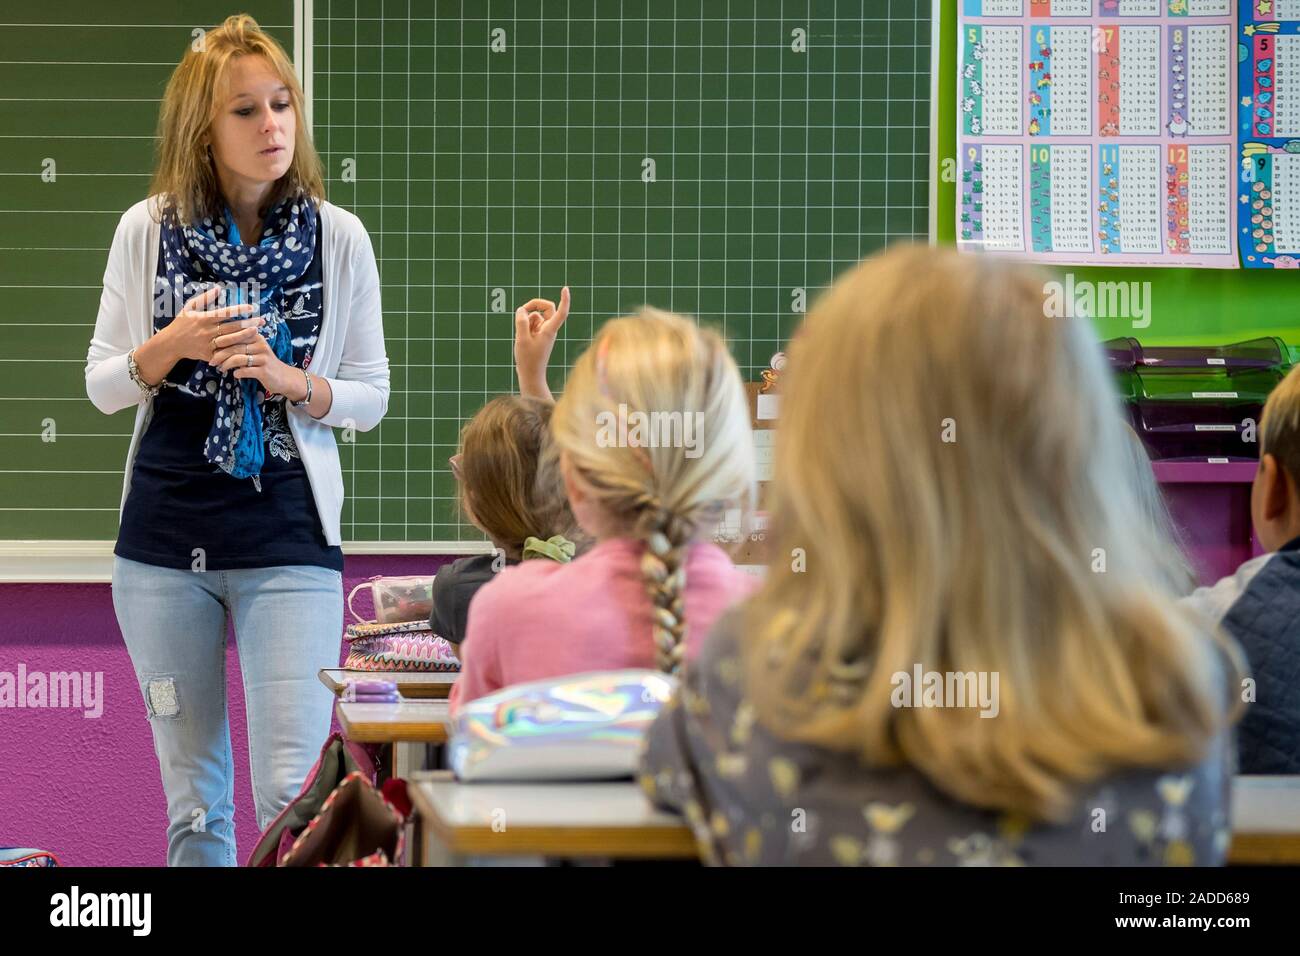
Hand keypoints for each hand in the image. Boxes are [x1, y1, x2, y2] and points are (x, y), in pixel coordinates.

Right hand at [164, 286, 262, 363]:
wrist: (171, 344)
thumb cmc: (181, 323)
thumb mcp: (189, 308)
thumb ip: (204, 298)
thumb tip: (218, 288)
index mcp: (203, 318)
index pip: (225, 313)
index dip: (239, 310)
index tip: (251, 307)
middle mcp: (207, 331)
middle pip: (231, 327)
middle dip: (248, 323)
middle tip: (262, 320)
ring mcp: (208, 344)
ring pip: (230, 340)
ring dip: (244, 336)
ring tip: (257, 332)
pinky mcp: (209, 355)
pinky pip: (224, 353)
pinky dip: (235, 350)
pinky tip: (247, 347)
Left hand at [212, 324, 302, 398]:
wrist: (283, 377)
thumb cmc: (264, 362)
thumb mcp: (255, 349)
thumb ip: (241, 343)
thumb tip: (217, 343)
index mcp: (256, 337)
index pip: (234, 335)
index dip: (221, 341)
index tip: (210, 349)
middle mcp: (260, 345)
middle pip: (234, 347)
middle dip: (220, 355)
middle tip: (212, 362)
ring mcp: (263, 358)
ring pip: (238, 359)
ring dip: (226, 365)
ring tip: (221, 369)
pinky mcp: (264, 371)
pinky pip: (245, 371)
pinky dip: (237, 373)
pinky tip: (235, 375)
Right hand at [514, 286, 569, 400]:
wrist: (530, 375)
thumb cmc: (528, 360)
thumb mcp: (521, 339)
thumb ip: (521, 322)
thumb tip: (522, 310)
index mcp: (550, 330)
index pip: (561, 312)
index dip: (565, 299)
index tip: (565, 288)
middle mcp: (549, 329)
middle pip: (547, 308)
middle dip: (534, 305)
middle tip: (521, 310)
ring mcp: (544, 332)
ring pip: (536, 316)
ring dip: (526, 319)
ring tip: (521, 335)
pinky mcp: (538, 336)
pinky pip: (532, 324)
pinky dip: (525, 326)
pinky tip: (521, 337)